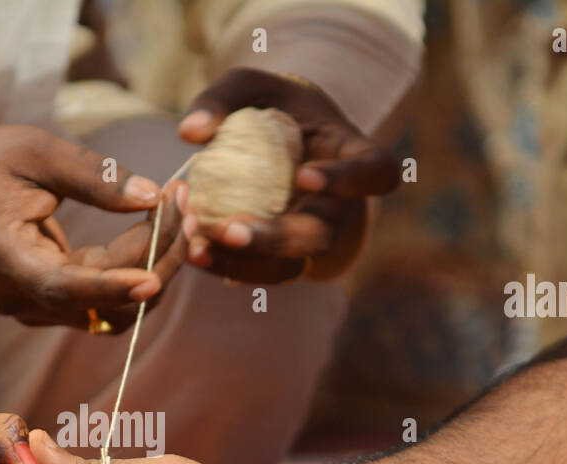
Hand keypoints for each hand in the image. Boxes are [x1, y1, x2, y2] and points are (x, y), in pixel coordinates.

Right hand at [0, 126, 188, 331]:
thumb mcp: (33, 150)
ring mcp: (30, 308)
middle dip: (153, 258)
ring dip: (152, 269)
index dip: (108, 288)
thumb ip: (92, 176)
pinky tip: (156, 232)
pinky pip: (102, 304)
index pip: (59, 286)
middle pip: (98, 301)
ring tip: (178, 213)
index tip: (153, 278)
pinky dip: (133, 274)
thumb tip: (151, 196)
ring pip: (109, 311)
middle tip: (185, 202)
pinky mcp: (47, 307)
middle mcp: (14, 295)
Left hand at [178, 68, 399, 282]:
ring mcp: (312, 235)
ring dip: (245, 261)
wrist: (272, 140)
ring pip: (291, 264)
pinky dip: (228, 266)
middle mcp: (340, 205)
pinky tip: (195, 254)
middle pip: (323, 233)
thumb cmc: (273, 108)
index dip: (347, 181)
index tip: (303, 177)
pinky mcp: (283, 256)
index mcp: (352, 156)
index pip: (376, 172)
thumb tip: (190, 132)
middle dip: (278, 238)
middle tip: (232, 230)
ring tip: (199, 249)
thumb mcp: (252, 87)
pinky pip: (262, 273)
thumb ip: (223, 97)